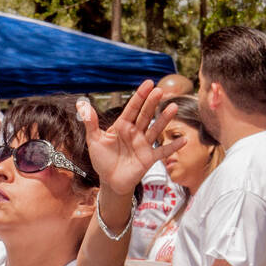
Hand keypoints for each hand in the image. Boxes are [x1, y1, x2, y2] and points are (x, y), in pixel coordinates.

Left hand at [79, 82, 183, 196]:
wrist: (110, 181)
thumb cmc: (102, 160)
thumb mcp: (94, 140)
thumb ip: (90, 123)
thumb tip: (82, 105)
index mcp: (122, 126)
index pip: (132, 108)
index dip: (140, 96)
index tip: (148, 83)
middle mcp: (135, 133)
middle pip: (145, 115)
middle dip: (152, 103)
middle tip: (160, 91)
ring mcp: (144, 145)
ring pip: (156, 129)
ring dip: (165, 119)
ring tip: (173, 107)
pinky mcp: (149, 159)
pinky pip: (163, 152)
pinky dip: (173, 147)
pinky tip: (183, 140)